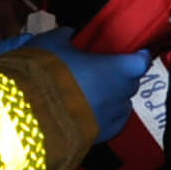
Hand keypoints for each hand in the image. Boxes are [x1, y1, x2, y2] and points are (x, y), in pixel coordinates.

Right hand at [0, 36, 151, 129]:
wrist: (29, 113)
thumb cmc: (45, 71)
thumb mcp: (50, 43)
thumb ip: (65, 36)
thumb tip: (70, 33)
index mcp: (116, 68)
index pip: (141, 61)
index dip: (139, 56)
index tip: (135, 53)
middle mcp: (121, 93)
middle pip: (131, 82)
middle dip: (123, 76)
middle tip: (106, 71)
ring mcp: (113, 117)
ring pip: (122, 104)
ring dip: (114, 97)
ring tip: (96, 93)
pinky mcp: (102, 136)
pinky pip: (113, 122)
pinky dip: (108, 116)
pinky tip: (94, 112)